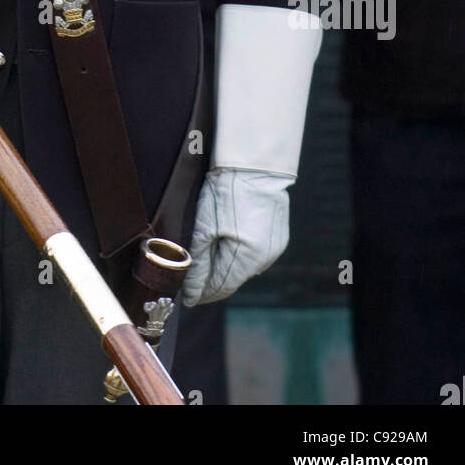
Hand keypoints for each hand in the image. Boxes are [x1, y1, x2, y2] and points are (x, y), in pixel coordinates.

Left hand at [181, 169, 290, 306]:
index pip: (221, 287)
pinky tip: (228, 243)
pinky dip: (240, 254)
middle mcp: (265, 259)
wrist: (253, 166)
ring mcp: (274, 248)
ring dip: (227, 267)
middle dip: (212, 281)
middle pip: (233, 279)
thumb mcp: (205, 227)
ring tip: (207, 261)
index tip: (186, 297)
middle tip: (192, 280)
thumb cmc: (226, 193)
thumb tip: (190, 293)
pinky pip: (255, 254)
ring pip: (244, 267)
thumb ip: (198, 263)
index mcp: (247, 258)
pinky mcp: (278, 237)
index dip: (201, 294)